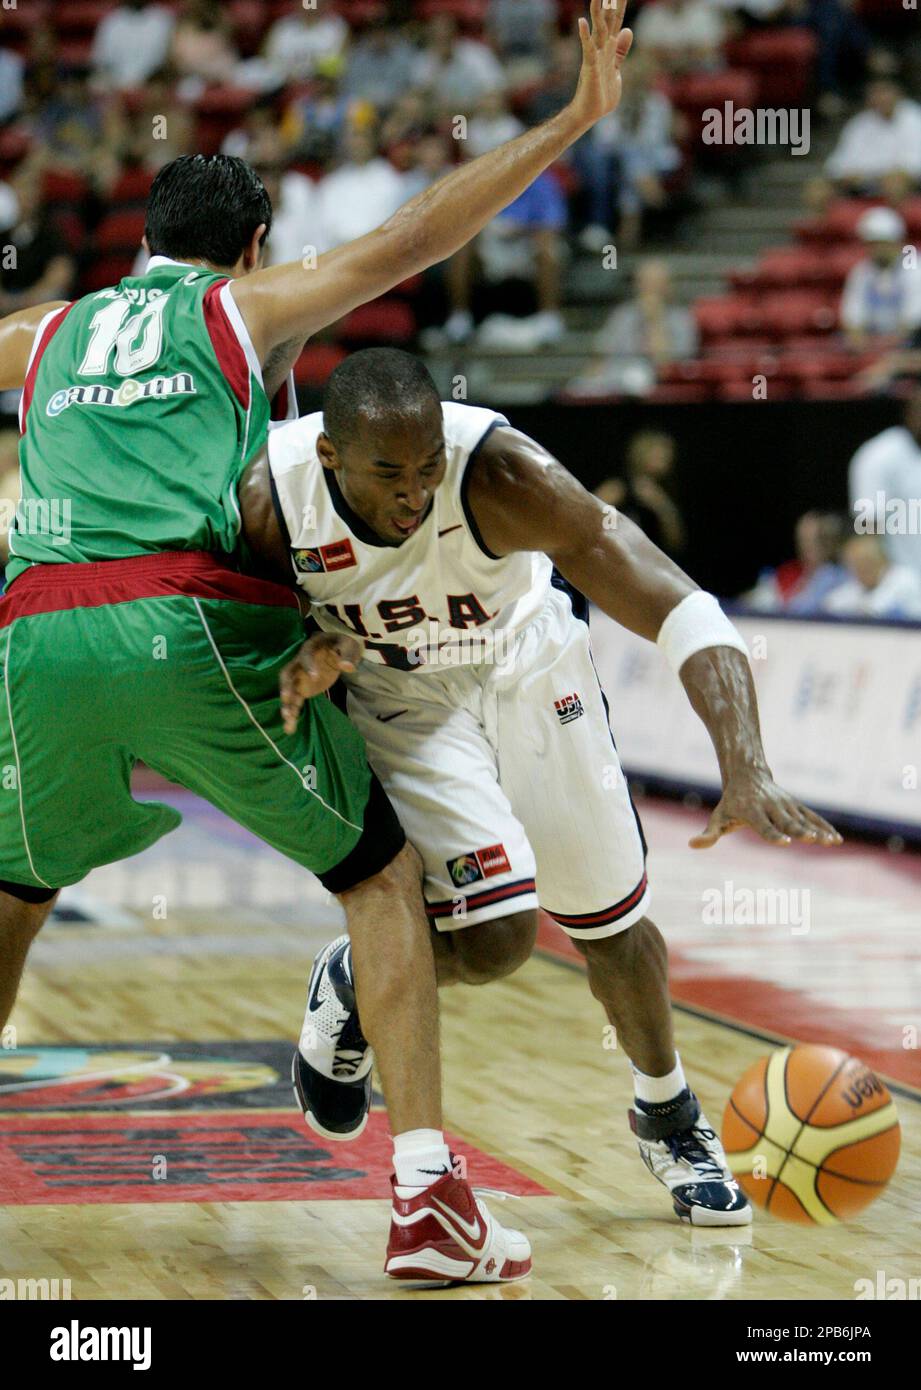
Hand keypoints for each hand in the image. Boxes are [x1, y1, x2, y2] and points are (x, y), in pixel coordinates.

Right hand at [279, 632, 360, 734]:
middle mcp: (299, 662)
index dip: (308, 665)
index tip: (315, 677)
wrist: (337, 651)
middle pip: (287, 674)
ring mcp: (299, 676)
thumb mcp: (349, 645)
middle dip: (286, 686)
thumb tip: (347, 667)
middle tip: (287, 699)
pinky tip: (290, 728)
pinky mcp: (302, 688)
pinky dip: (293, 713)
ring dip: (287, 703)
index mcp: (311, 647)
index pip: (306, 655)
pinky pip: (295, 700)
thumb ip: (348, 655)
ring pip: (289, 690)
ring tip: (288, 718)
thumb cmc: (342, 645)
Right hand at [569, 0, 633, 130]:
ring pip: (598, 30)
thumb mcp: (616, 68)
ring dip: (597, 12)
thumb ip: (620, 50)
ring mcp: (595, 56)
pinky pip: (587, 49)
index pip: (616, 21)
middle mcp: (601, 48)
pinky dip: (584, 36)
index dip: (620, 6)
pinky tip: (581, 22)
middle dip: (610, 4)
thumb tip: (627, 30)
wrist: (590, 113)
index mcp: (609, 48)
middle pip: (607, 20)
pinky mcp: (589, 67)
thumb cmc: (602, 93)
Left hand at [689, 768, 842, 848]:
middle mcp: (772, 807)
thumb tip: (692, 845)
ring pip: (803, 819)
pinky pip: (812, 817)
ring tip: (831, 842)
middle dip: (800, 830)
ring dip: (818, 830)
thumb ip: (708, 834)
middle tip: (812, 839)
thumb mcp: (718, 817)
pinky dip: (824, 826)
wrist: (747, 776)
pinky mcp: (796, 806)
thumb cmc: (731, 803)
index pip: (764, 826)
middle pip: (787, 821)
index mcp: (752, 812)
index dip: (774, 834)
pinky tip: (836, 839)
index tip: (785, 842)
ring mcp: (786, 805)